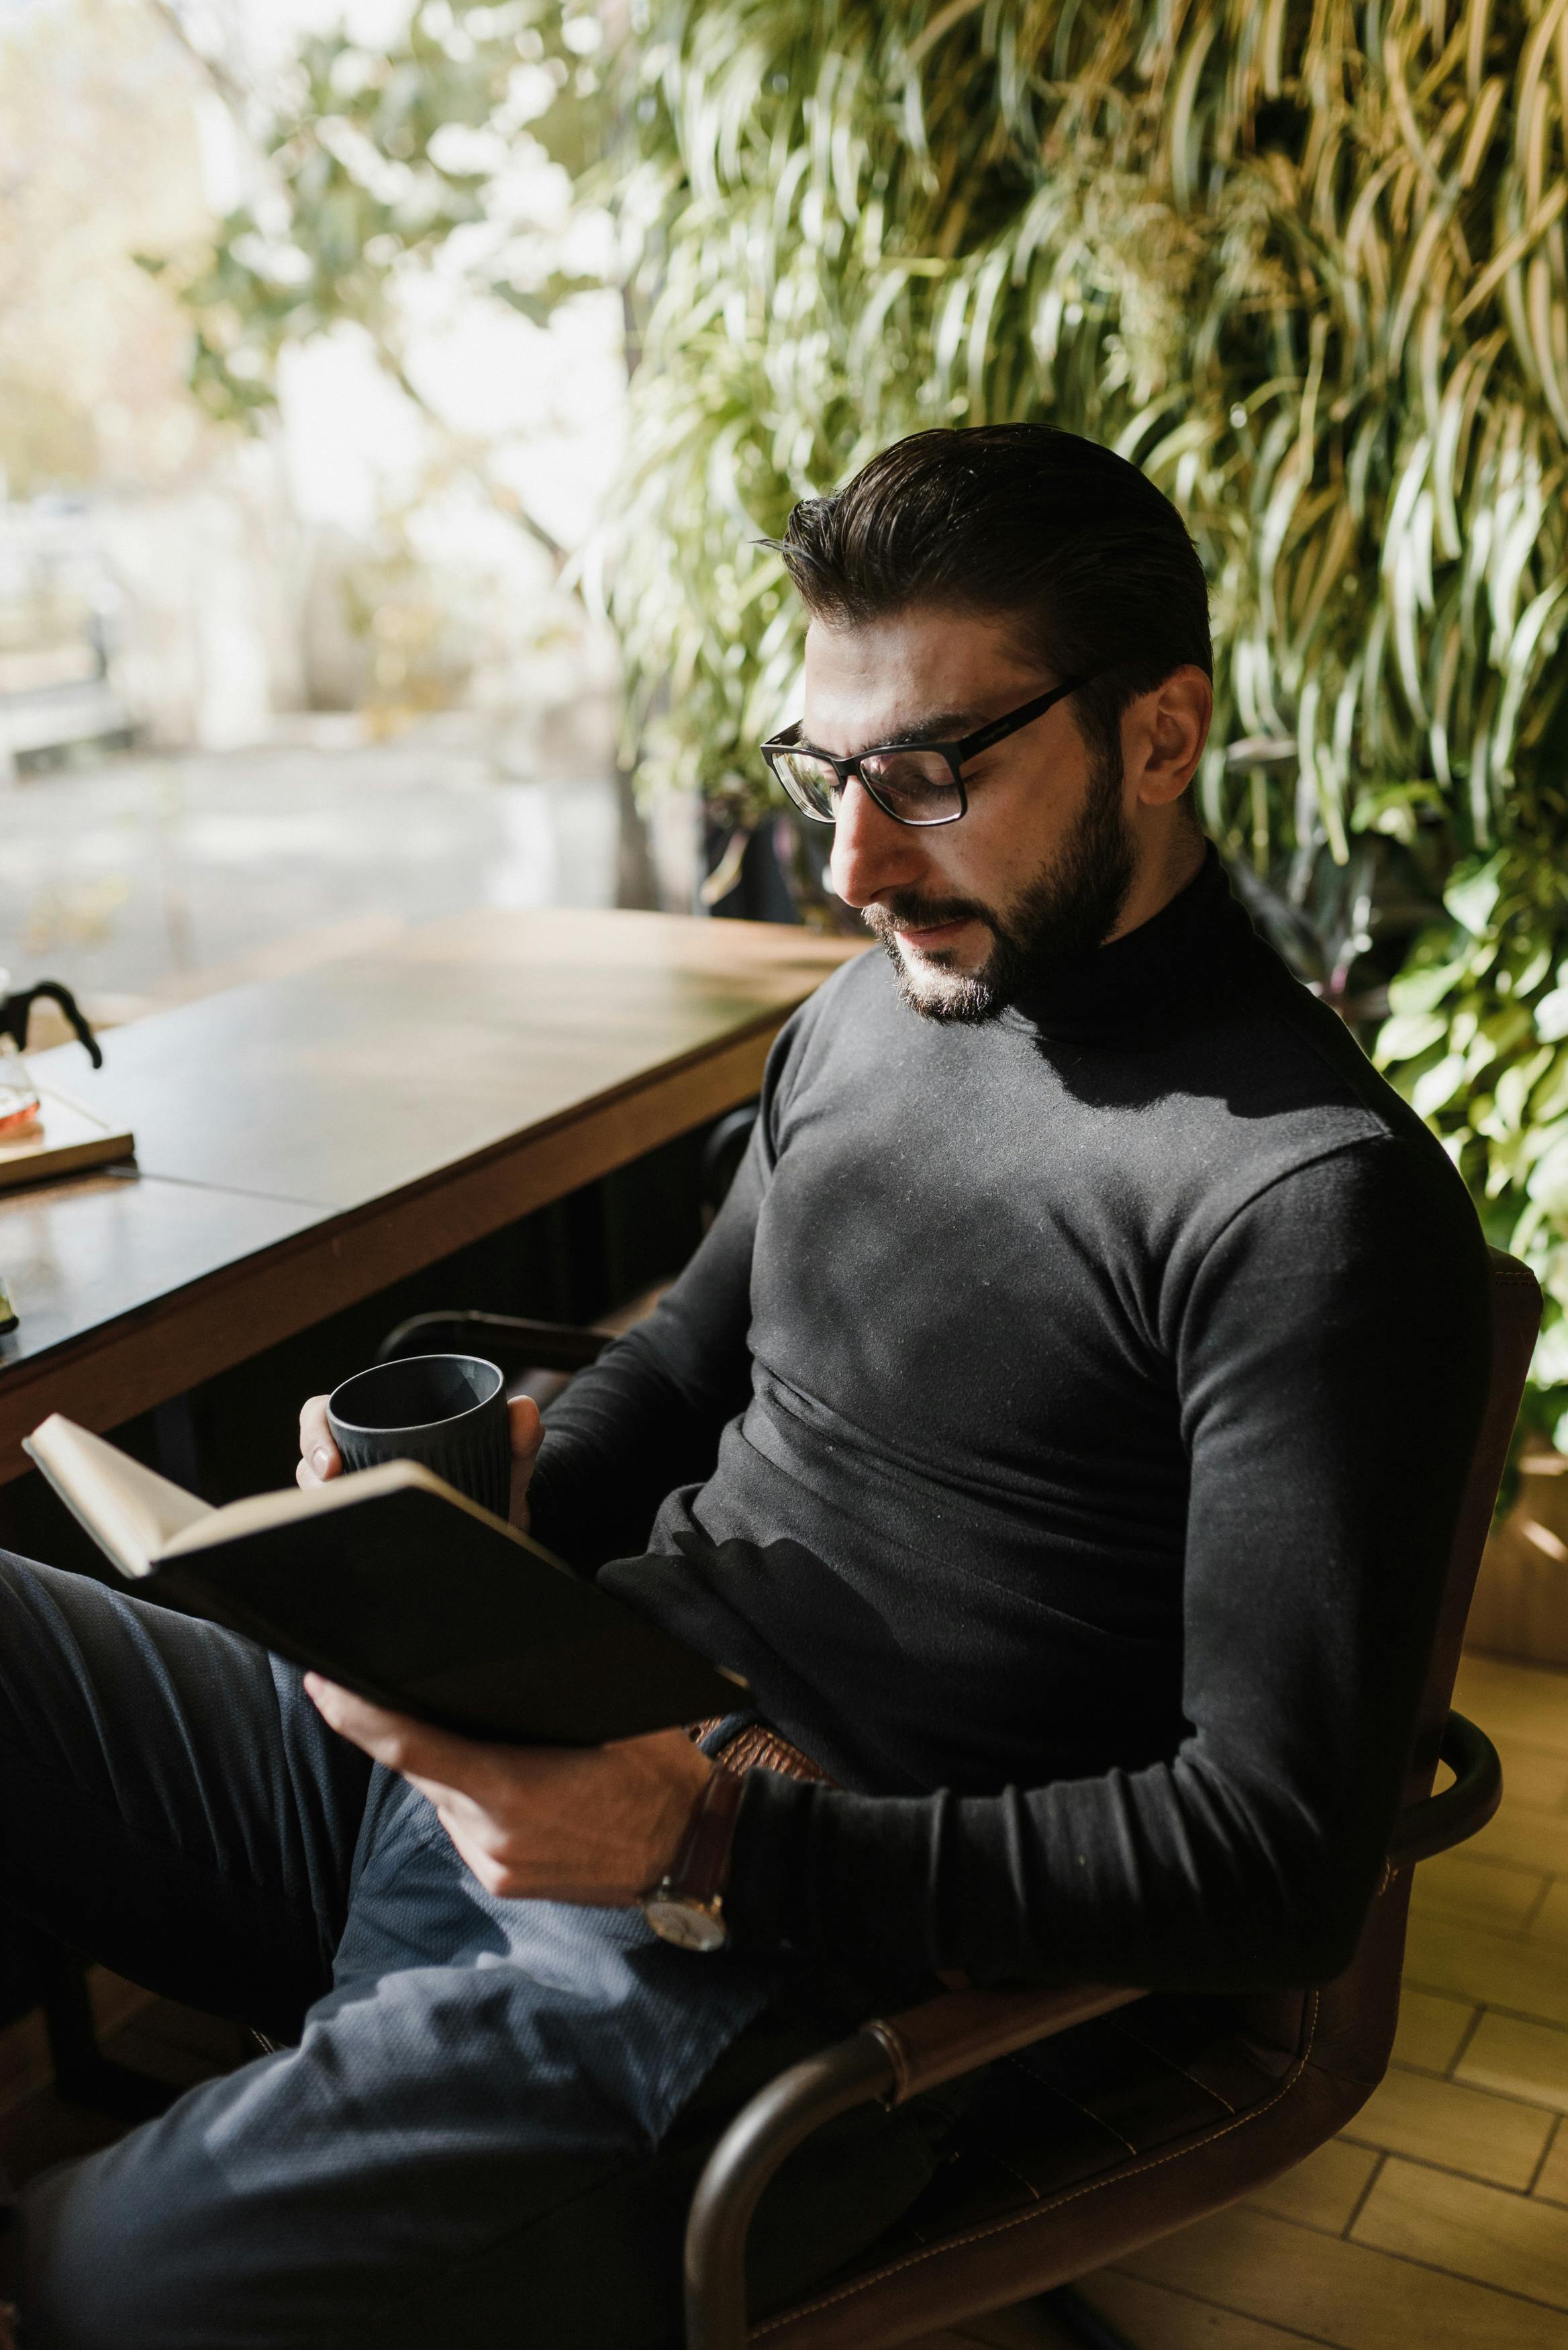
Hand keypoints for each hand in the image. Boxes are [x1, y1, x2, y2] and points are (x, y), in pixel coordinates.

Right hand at [297, 1390, 545, 1529]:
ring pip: (321, 1502)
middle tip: (336, 1504)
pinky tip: (357, 1554)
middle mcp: (362, 1458)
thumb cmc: (496, 1475)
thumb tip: (523, 1410)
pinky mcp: (368, 1527)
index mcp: (380, 1423)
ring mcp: (362, 1493)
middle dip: (312, 1486)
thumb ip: (521, 1432)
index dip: (314, 1435)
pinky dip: (343, 1540)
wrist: (508, 1522)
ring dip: (328, 1515)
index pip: (321, 1416)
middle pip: (311, 1464)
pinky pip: (341, 1532)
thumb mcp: (509, 1453)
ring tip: (351, 1528)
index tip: (330, 1464)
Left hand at [303, 1680, 714, 1905]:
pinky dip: (471, 1799)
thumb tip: (496, 1662)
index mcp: (513, 1787)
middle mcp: (492, 1834)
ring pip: (442, 1798)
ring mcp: (495, 1864)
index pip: (411, 1747)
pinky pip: (465, 1827)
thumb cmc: (658, 1772)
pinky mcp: (503, 1882)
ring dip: (447, 1767)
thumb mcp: (609, 1714)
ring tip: (487, 1738)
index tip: (322, 1684)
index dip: (358, 1717)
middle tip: (391, 1689)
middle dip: (405, 1731)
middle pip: (421, 1770)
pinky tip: (507, 1781)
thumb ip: (544, 1697)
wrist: (694, 1851)